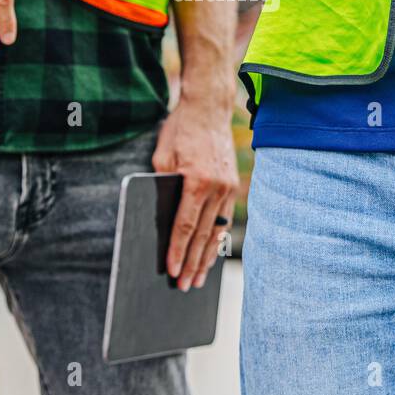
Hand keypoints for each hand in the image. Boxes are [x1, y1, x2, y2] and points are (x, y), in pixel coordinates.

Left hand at [154, 97, 239, 291]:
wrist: (208, 108)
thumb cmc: (180, 130)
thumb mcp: (163, 156)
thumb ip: (163, 187)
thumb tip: (162, 215)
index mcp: (198, 181)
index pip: (185, 226)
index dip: (178, 252)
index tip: (172, 271)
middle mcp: (218, 187)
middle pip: (203, 235)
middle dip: (193, 263)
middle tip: (184, 286)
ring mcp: (229, 187)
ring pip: (217, 231)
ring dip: (207, 257)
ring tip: (198, 279)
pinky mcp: (233, 185)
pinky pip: (225, 219)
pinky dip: (217, 238)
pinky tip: (211, 253)